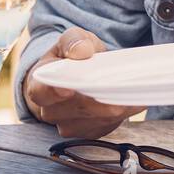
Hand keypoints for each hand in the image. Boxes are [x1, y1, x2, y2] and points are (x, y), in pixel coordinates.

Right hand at [23, 28, 142, 137]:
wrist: (75, 78)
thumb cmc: (70, 57)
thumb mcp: (70, 40)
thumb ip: (73, 41)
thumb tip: (82, 51)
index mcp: (39, 86)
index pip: (42, 92)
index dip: (54, 92)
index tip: (69, 89)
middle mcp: (50, 111)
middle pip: (80, 107)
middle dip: (102, 96)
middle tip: (124, 83)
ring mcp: (69, 125)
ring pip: (99, 117)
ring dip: (118, 104)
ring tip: (135, 88)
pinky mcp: (89, 132)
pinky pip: (109, 124)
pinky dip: (125, 111)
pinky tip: (135, 99)